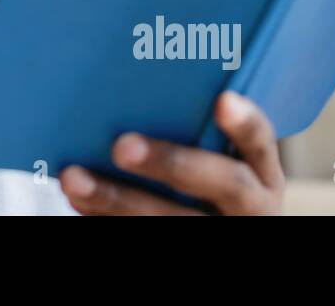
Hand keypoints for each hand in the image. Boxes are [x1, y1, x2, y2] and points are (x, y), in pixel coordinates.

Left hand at [58, 91, 284, 214]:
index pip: (260, 143)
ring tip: (72, 178)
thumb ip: (192, 125)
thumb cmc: (205, 175)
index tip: (222, 100)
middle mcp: (251, 207)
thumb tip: (126, 84)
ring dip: (116, 199)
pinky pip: (145, 236)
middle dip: (170, 162)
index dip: (245, 124)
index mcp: (261, 173)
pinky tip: (77, 200)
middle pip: (222, 184)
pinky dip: (105, 219)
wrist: (211, 221)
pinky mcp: (184, 249)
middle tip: (121, 145)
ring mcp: (218, 230)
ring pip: (171, 221)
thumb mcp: (218, 157)